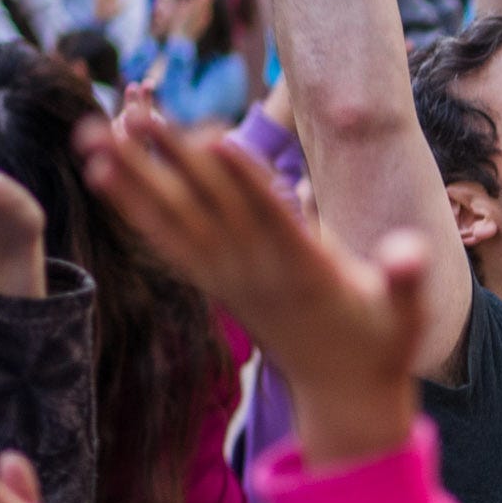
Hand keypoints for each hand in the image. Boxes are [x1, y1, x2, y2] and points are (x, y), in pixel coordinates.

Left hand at [84, 104, 427, 469]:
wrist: (342, 391)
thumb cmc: (381, 341)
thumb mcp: (407, 313)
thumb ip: (406, 279)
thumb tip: (410, 253)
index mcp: (306, 272)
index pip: (271, 219)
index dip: (244, 180)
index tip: (213, 139)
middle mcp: (258, 274)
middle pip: (209, 210)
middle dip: (170, 161)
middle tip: (133, 111)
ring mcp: (231, 280)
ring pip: (175, 221)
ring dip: (133, 178)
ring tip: (91, 134)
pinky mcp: (216, 285)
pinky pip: (167, 241)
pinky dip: (134, 207)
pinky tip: (103, 175)